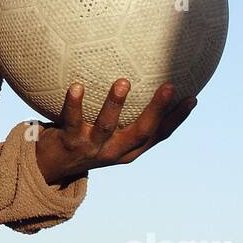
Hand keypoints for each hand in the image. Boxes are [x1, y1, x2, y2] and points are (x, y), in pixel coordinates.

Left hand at [34, 79, 197, 185]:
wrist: (49, 166)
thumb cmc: (83, 139)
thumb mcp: (107, 132)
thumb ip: (124, 115)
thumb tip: (138, 76)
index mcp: (128, 149)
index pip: (159, 135)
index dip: (177, 118)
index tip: (193, 97)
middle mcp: (114, 151)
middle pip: (141, 132)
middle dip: (157, 109)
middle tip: (169, 85)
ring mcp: (92, 148)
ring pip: (107, 126)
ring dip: (115, 104)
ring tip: (123, 82)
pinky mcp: (69, 142)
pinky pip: (73, 120)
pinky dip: (74, 104)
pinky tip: (76, 85)